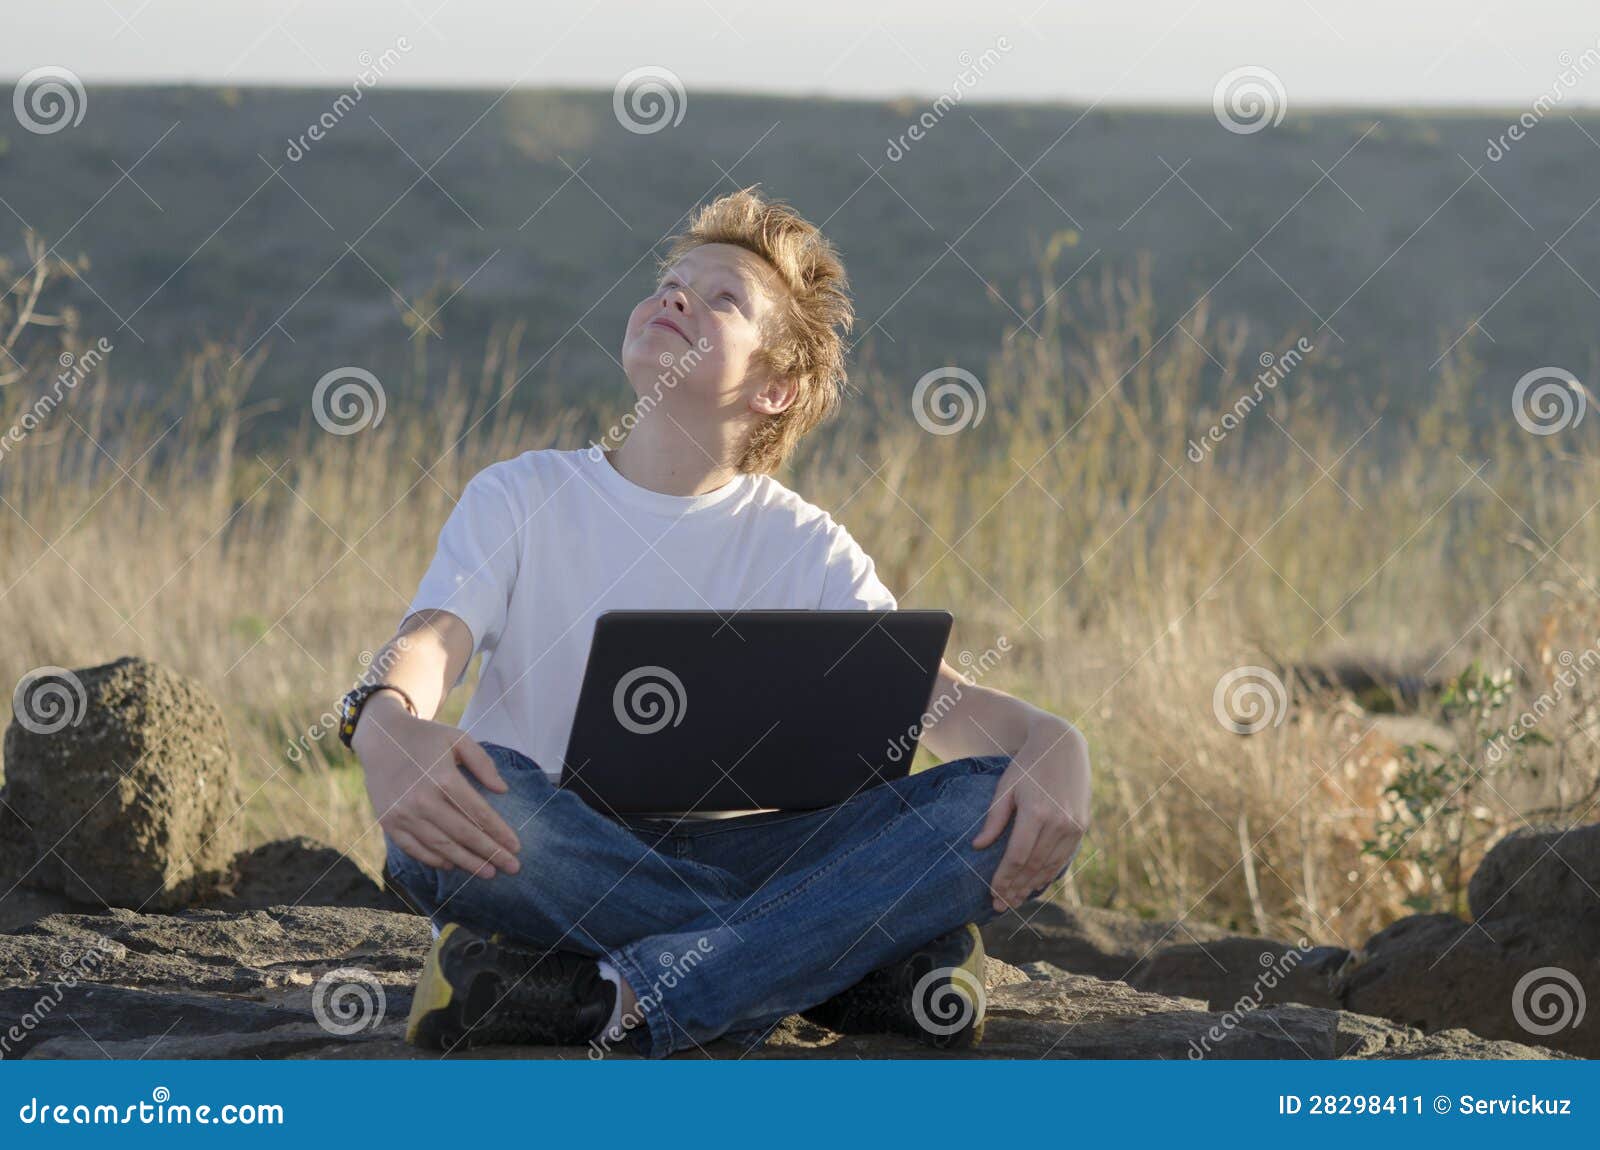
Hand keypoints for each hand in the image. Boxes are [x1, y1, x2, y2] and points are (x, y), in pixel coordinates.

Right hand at [355, 704, 522, 878]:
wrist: (380, 738)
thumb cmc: (426, 737)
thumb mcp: (458, 739)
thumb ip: (483, 763)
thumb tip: (503, 790)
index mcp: (443, 778)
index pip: (478, 813)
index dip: (499, 832)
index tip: (516, 847)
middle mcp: (422, 800)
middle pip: (463, 834)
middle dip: (490, 853)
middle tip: (512, 868)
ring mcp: (403, 814)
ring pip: (441, 846)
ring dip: (467, 862)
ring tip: (488, 872)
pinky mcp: (389, 823)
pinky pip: (415, 848)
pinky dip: (434, 860)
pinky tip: (453, 865)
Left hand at [971, 722, 1089, 911]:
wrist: (1062, 745)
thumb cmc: (1027, 765)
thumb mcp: (1005, 787)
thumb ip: (994, 819)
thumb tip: (978, 847)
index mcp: (1036, 811)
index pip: (1018, 857)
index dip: (1004, 879)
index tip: (992, 894)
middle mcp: (1058, 822)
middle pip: (1034, 866)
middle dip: (1015, 889)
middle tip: (999, 906)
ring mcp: (1073, 825)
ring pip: (1050, 866)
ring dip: (1031, 886)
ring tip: (1014, 900)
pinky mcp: (1082, 826)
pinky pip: (1064, 858)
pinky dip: (1049, 873)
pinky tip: (1035, 884)